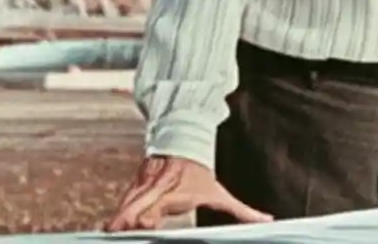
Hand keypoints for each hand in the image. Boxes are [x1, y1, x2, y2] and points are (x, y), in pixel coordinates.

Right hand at [104, 155, 272, 231]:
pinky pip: (122, 201)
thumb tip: (267, 220)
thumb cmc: (200, 173)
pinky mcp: (134, 186)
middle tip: (119, 232)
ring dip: (119, 218)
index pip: (159, 204)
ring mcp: (144, 185)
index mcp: (177, 190)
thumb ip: (241, 210)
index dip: (150, 214)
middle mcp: (158, 187)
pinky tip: (110, 228)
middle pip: (136, 205)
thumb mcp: (219, 193)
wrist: (182, 144)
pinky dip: (117, 213)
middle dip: (128, 219)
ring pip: (126, 202)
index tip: (148, 224)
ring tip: (112, 233)